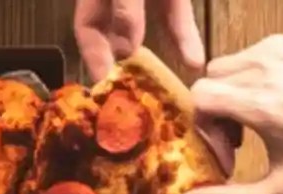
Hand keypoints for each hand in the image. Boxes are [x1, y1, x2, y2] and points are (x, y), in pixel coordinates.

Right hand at [75, 0, 204, 81]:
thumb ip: (125, 7)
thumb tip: (127, 49)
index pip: (88, 30)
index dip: (93, 59)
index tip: (105, 88)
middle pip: (114, 37)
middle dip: (124, 66)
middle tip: (133, 96)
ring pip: (149, 31)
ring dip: (157, 58)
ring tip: (161, 89)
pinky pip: (177, 17)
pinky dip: (185, 38)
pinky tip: (195, 62)